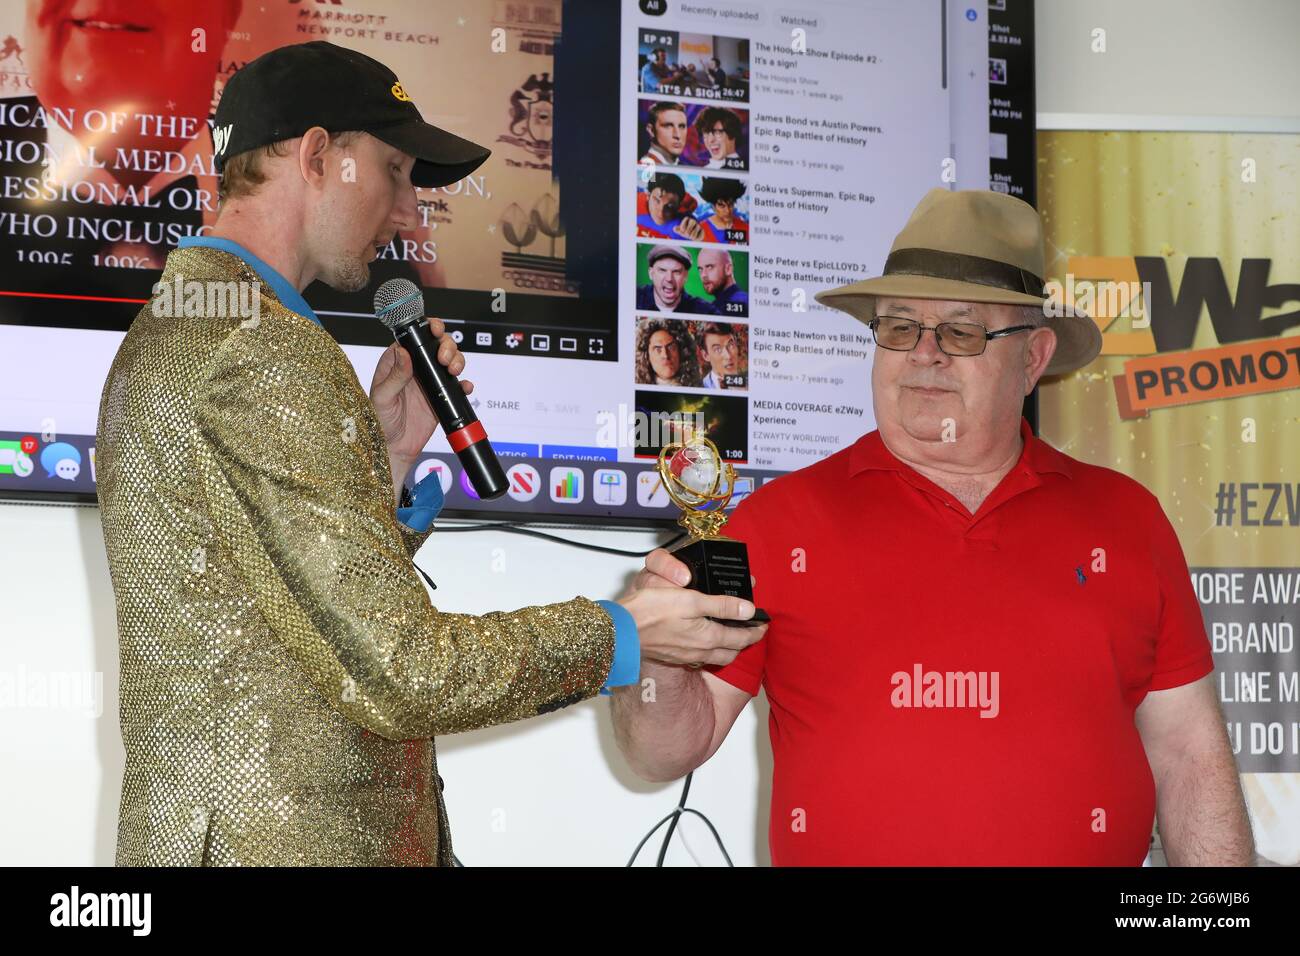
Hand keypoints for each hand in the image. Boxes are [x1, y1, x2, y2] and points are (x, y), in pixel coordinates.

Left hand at [369, 318, 472, 466]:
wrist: (394, 448)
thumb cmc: (380, 422)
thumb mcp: (382, 397)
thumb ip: (394, 376)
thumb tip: (403, 352)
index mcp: (396, 362)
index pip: (414, 336)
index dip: (428, 328)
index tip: (435, 329)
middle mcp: (415, 368)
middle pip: (437, 344)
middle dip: (447, 345)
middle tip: (445, 359)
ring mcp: (430, 381)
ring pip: (450, 360)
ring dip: (457, 360)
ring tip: (453, 371)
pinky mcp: (442, 396)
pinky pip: (457, 385)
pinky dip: (464, 383)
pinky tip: (464, 387)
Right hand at [616, 548, 765, 667]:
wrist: (620, 632)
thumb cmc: (651, 613)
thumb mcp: (691, 601)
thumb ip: (722, 606)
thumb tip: (749, 610)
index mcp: (709, 638)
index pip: (742, 637)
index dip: (756, 630)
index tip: (764, 624)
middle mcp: (700, 652)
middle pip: (731, 651)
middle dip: (744, 641)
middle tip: (751, 629)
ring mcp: (686, 656)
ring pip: (716, 656)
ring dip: (728, 647)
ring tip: (732, 635)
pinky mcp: (673, 656)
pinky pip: (700, 656)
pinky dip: (709, 649)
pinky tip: (703, 639)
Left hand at [675, 217, 704, 240]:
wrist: (691, 235)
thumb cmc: (684, 231)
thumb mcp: (680, 231)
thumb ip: (676, 229)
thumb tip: (674, 228)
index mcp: (687, 219)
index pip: (686, 219)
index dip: (684, 225)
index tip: (682, 230)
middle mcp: (693, 221)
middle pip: (692, 222)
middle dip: (689, 228)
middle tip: (686, 234)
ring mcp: (698, 226)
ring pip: (697, 227)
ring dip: (694, 233)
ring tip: (691, 237)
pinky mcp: (702, 230)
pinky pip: (702, 232)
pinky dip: (699, 236)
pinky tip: (695, 239)